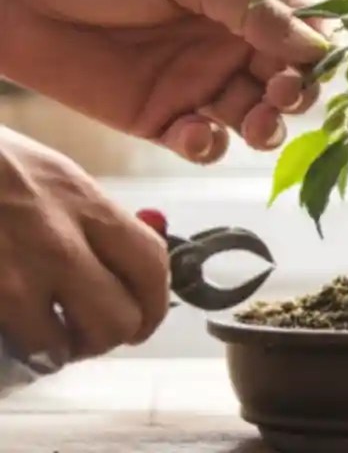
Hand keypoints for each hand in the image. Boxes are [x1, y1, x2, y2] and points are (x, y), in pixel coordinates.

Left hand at [0, 0, 330, 162]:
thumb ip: (251, 5)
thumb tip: (318, 47)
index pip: (304, 26)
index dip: (320, 47)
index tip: (317, 61)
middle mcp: (226, 40)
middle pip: (289, 77)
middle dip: (297, 92)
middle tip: (283, 96)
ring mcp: (196, 81)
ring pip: (256, 116)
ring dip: (266, 125)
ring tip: (254, 124)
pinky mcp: (161, 119)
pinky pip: (205, 144)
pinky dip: (210, 146)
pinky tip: (193, 133)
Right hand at [0, 128, 168, 364]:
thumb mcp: (53, 174)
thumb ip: (91, 219)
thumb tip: (124, 264)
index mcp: (85, 203)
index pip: (151, 265)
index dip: (155, 304)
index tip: (143, 319)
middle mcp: (57, 241)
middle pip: (118, 319)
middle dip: (107, 336)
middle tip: (87, 332)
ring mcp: (12, 276)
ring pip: (59, 348)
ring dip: (55, 350)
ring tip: (42, 336)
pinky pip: (12, 346)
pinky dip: (15, 350)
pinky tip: (9, 332)